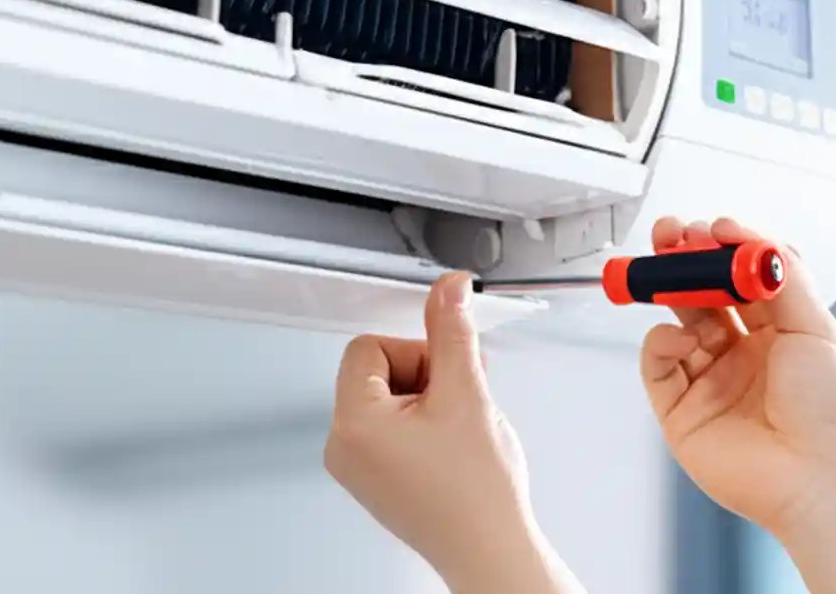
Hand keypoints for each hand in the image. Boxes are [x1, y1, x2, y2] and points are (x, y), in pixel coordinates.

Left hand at [324, 273, 582, 593]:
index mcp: (353, 424)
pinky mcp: (374, 480)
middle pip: (376, 370)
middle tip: (460, 400)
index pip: (368, 347)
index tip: (447, 374)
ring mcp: (357, 467)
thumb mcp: (468, 392)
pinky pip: (390, 428)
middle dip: (425, 374)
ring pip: (387, 398)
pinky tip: (453, 445)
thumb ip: (453, 330)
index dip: (416, 351)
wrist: (491, 548)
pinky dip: (423, 425)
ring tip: (461, 428)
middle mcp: (343, 447)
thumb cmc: (478, 491)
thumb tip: (449, 288)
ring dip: (429, 398)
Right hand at [642, 217, 835, 593]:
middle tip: (671, 236)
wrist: (820, 479)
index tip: (711, 229)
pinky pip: (658, 365)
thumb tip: (750, 241)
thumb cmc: (834, 414)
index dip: (723, 251)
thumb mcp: (818, 328)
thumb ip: (783, 278)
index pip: (742, 280)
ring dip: (670, 293)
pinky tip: (680, 336)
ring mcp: (712, 383)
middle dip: (685, 262)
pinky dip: (661, 342)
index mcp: (780, 335)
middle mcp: (744, 356)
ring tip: (669, 272)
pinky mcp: (683, 412)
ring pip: (677, 323)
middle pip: (704, 296)